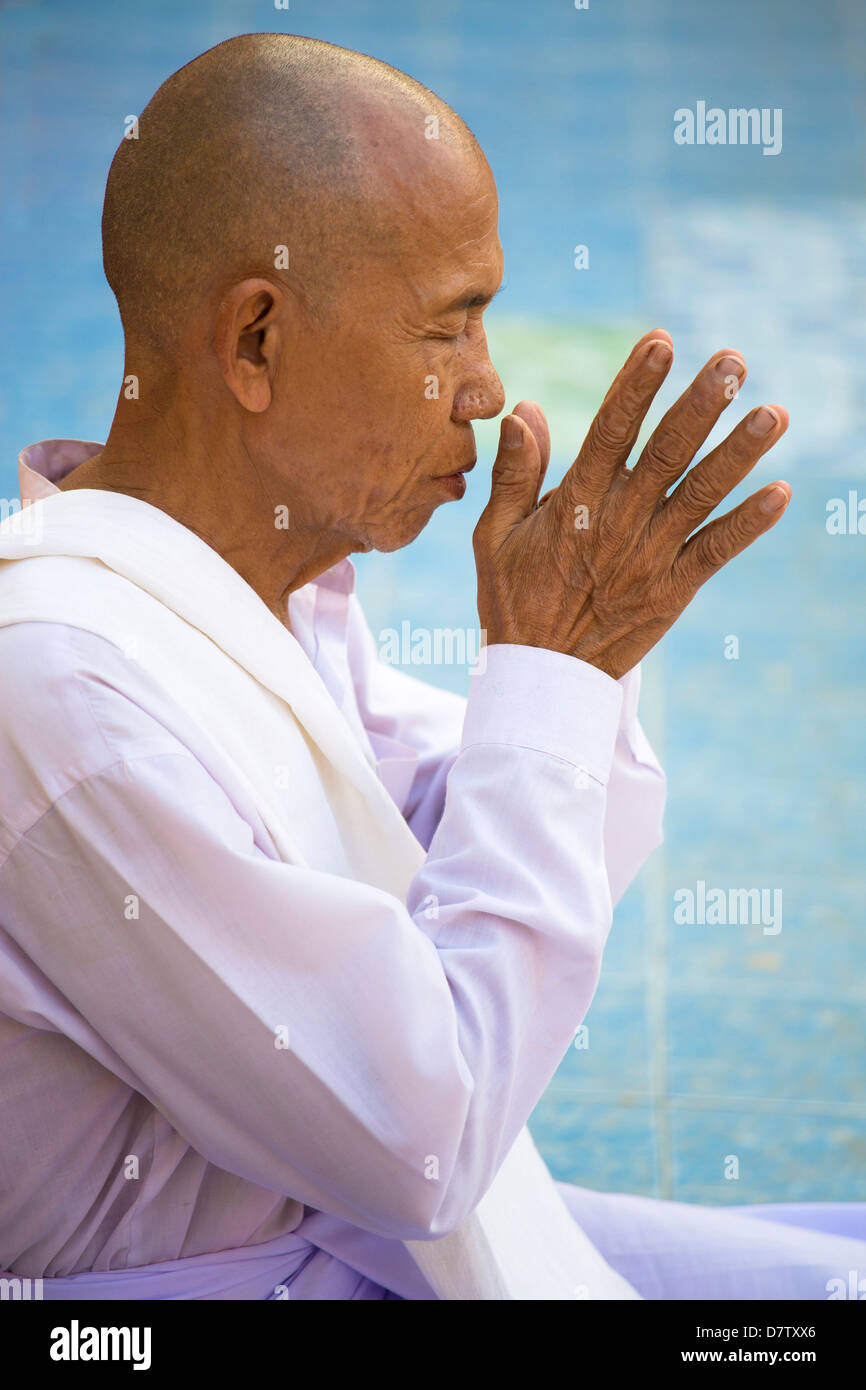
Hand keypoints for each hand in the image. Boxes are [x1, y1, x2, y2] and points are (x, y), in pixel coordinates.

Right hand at [473, 329, 789, 679]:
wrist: (539, 679)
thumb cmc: (513, 599)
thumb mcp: (494, 536)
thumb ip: (514, 473)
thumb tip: (524, 409)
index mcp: (574, 504)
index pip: (609, 430)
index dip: (636, 385)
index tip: (660, 342)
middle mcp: (617, 524)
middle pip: (665, 453)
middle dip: (702, 404)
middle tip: (734, 360)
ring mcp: (649, 558)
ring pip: (700, 495)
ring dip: (738, 453)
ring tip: (774, 413)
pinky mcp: (673, 591)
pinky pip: (716, 552)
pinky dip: (748, 524)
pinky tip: (780, 493)